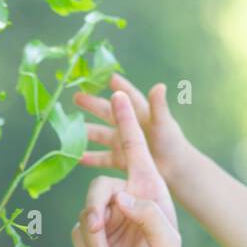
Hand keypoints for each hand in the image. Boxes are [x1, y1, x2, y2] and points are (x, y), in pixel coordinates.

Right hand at [71, 90, 180, 246]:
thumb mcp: (167, 245)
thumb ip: (148, 215)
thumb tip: (119, 196)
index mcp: (149, 190)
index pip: (136, 149)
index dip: (127, 122)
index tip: (118, 93)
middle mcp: (126, 196)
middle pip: (99, 186)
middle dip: (96, 211)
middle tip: (97, 231)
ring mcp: (106, 213)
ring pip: (86, 210)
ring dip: (94, 240)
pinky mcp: (88, 231)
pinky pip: (78, 232)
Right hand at [74, 73, 193, 190]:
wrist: (176, 170)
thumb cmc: (172, 143)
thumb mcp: (164, 123)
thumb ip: (159, 106)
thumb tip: (159, 86)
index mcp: (140, 112)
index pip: (127, 95)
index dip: (117, 85)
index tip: (104, 76)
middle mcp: (129, 125)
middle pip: (107, 111)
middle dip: (92, 104)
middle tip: (76, 97)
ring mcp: (123, 142)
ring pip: (100, 134)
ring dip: (86, 131)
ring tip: (70, 128)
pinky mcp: (120, 159)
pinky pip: (101, 157)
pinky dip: (89, 157)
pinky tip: (76, 157)